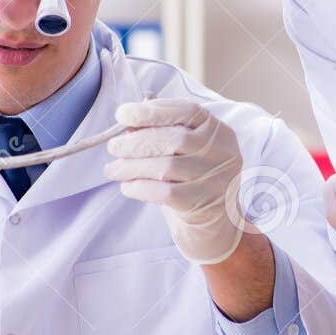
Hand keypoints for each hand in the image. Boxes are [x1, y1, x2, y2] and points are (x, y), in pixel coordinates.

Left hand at [105, 99, 243, 264]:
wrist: (214, 223)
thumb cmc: (193, 179)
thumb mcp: (185, 151)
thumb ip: (162, 132)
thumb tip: (128, 126)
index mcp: (218, 131)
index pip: (187, 111)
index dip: (152, 111)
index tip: (123, 114)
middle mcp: (222, 152)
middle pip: (174, 139)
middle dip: (136, 142)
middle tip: (113, 147)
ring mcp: (215, 179)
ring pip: (166, 167)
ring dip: (131, 167)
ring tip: (113, 170)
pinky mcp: (203, 203)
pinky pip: (164, 192)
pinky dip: (139, 187)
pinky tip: (128, 187)